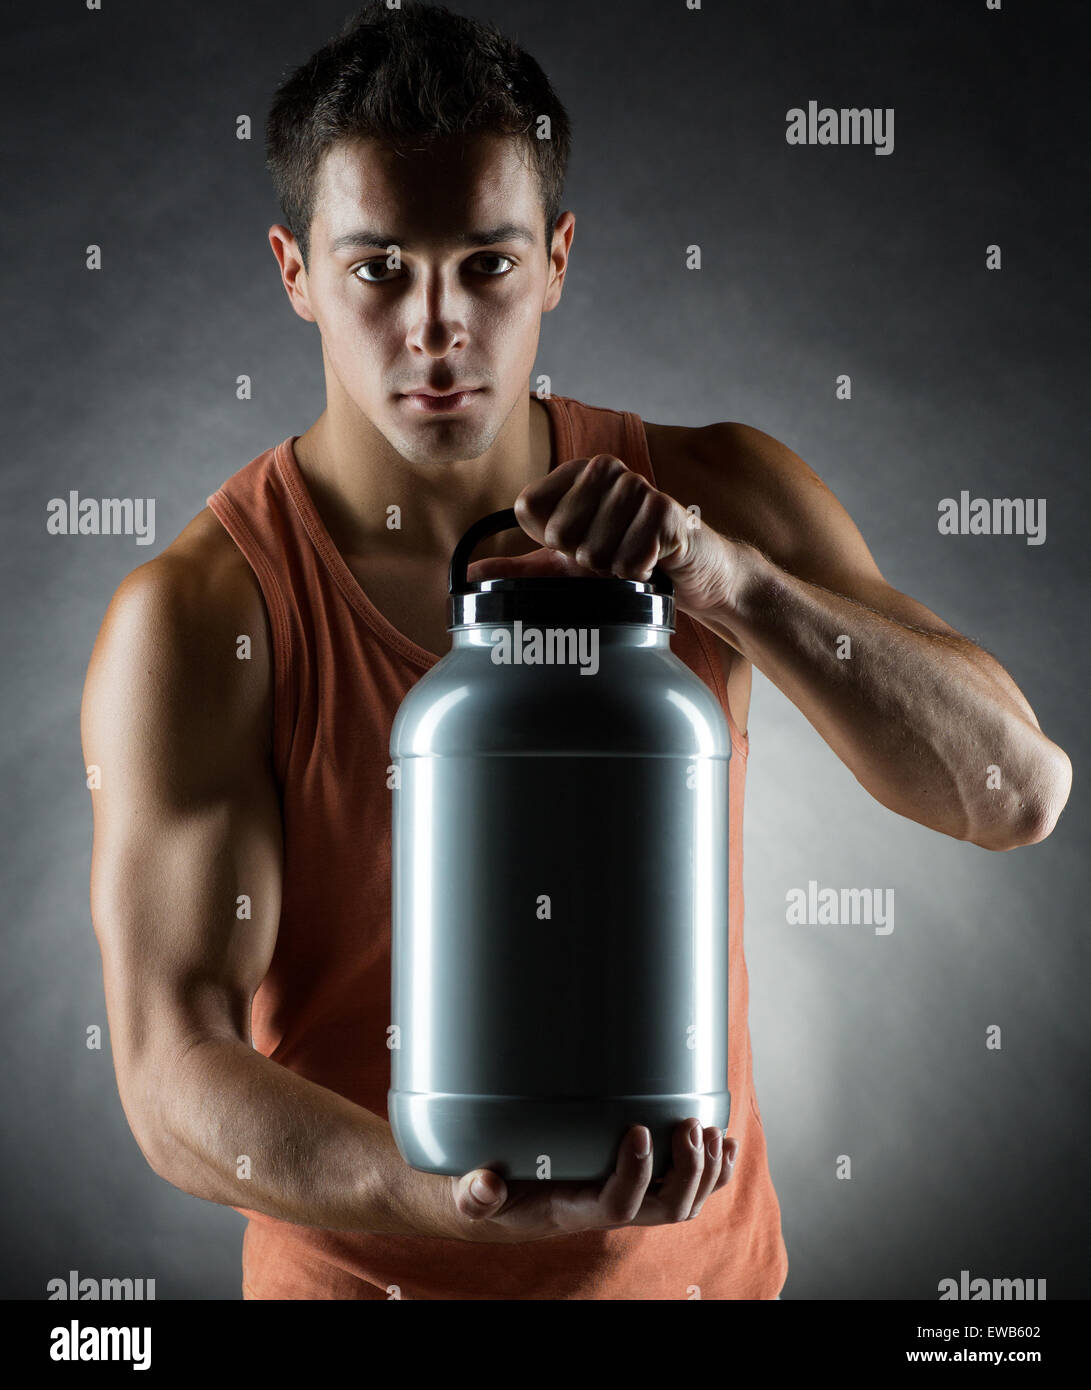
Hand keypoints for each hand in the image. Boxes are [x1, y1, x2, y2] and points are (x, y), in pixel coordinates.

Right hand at [445, 1118, 738, 1242]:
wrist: (506, 1201)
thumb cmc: (492, 1192)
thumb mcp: (471, 1195)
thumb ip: (474, 1194)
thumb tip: (482, 1186)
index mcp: (576, 1211)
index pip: (617, 1206)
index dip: (634, 1174)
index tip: (638, 1129)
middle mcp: (612, 1208)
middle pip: (666, 1208)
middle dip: (686, 1170)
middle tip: (687, 1124)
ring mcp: (632, 1197)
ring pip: (685, 1200)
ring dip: (705, 1168)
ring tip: (706, 1126)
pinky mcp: (642, 1182)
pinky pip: (690, 1186)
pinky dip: (714, 1168)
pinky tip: (725, 1141)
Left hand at [467, 453, 744, 617]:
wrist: (691, 571)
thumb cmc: (626, 561)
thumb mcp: (567, 568)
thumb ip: (519, 568)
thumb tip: (472, 574)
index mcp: (575, 473)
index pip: (528, 508)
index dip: (549, 543)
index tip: (576, 546)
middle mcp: (604, 469)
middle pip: (559, 534)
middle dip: (583, 562)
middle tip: (609, 556)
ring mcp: (638, 485)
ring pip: (594, 552)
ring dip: (612, 571)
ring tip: (631, 559)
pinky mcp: (667, 512)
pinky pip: (628, 562)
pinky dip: (638, 575)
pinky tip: (654, 563)